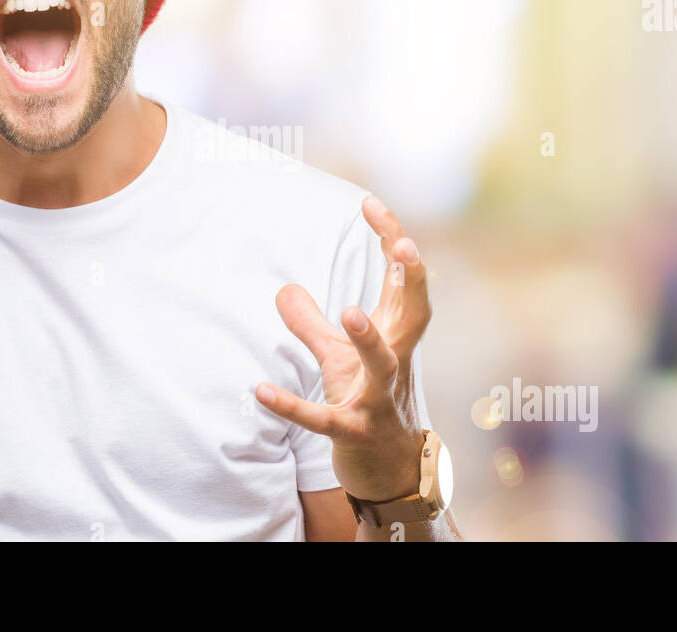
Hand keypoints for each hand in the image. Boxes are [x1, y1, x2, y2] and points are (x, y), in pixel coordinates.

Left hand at [256, 194, 430, 501]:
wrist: (389, 471)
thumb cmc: (367, 403)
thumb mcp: (339, 358)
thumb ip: (312, 324)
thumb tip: (282, 290)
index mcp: (396, 337)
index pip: (403, 282)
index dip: (393, 242)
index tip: (371, 204)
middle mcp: (396, 362)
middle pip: (415, 316)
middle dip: (413, 281)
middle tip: (404, 246)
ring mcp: (379, 399)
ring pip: (383, 366)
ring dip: (370, 339)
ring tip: (349, 310)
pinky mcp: (354, 432)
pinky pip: (323, 420)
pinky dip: (293, 407)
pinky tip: (260, 392)